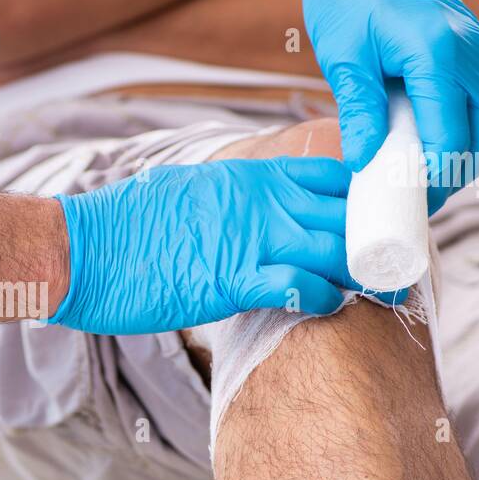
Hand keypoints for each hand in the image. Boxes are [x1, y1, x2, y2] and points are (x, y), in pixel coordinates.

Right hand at [48, 157, 367, 335]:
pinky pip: (300, 285)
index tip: (378, 223)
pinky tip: (329, 305)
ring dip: (364, 273)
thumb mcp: (189, 191)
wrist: (81, 250)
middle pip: (345, 214)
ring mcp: (246, 238)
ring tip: (379, 290)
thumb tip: (255, 213)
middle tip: (397, 264)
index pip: (332, 175)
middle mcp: (257, 200)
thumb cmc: (126, 227)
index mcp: (248, 175)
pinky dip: (325, 296)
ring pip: (334, 248)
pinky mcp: (230, 280)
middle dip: (380, 239)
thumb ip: (231, 199)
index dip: (364, 199)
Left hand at [291, 0, 478, 211]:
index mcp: (438, 52)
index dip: (430, 179)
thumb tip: (365, 162)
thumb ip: (359, 110)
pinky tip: (421, 151)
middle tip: (414, 205)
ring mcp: (476, 50)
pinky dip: (458, 133)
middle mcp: (469, 52)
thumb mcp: (342, 56)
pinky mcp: (471, 50)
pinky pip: (476, 104)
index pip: (449, 136)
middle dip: (454, 177)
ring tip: (416, 184)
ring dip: (460, 158)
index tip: (403, 207)